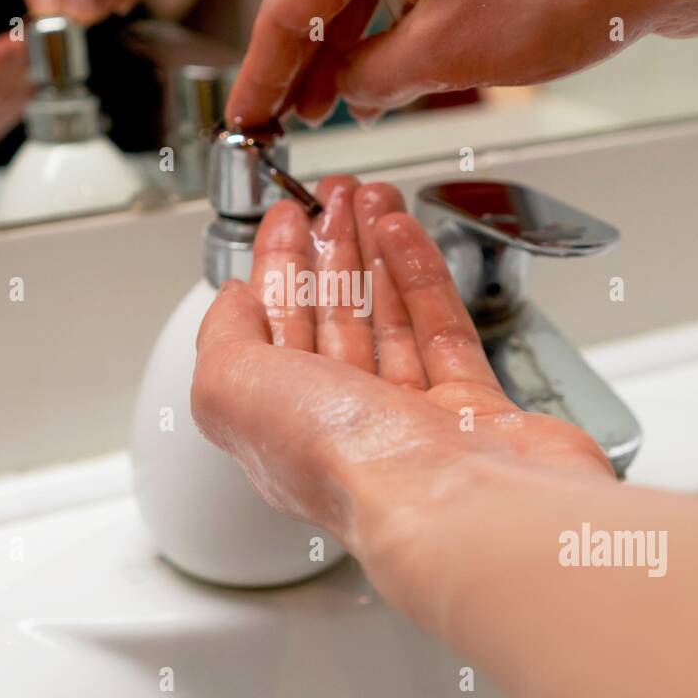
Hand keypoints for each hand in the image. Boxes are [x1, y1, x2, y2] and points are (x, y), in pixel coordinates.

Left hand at [192, 175, 611, 629]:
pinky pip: (443, 329)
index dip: (276, 268)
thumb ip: (221, 339)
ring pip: (389, 320)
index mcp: (280, 428)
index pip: (272, 333)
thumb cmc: (343, 460)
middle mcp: (346, 428)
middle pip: (331, 321)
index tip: (286, 218)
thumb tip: (230, 303)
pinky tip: (404, 232)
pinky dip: (421, 275)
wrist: (453, 502)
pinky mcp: (476, 411)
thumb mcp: (231, 388)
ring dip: (374, 253)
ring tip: (373, 200)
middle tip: (334, 196)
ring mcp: (415, 422)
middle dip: (329, 250)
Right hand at [225, 0, 697, 128]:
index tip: (245, 115)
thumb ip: (377, 79)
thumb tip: (351, 90)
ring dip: (353, 48)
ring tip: (337, 104)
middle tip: (285, 119)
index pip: (289, 7)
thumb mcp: (446, 56)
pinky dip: (396, 25)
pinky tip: (395, 66)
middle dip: (305, 62)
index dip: (262, 74)